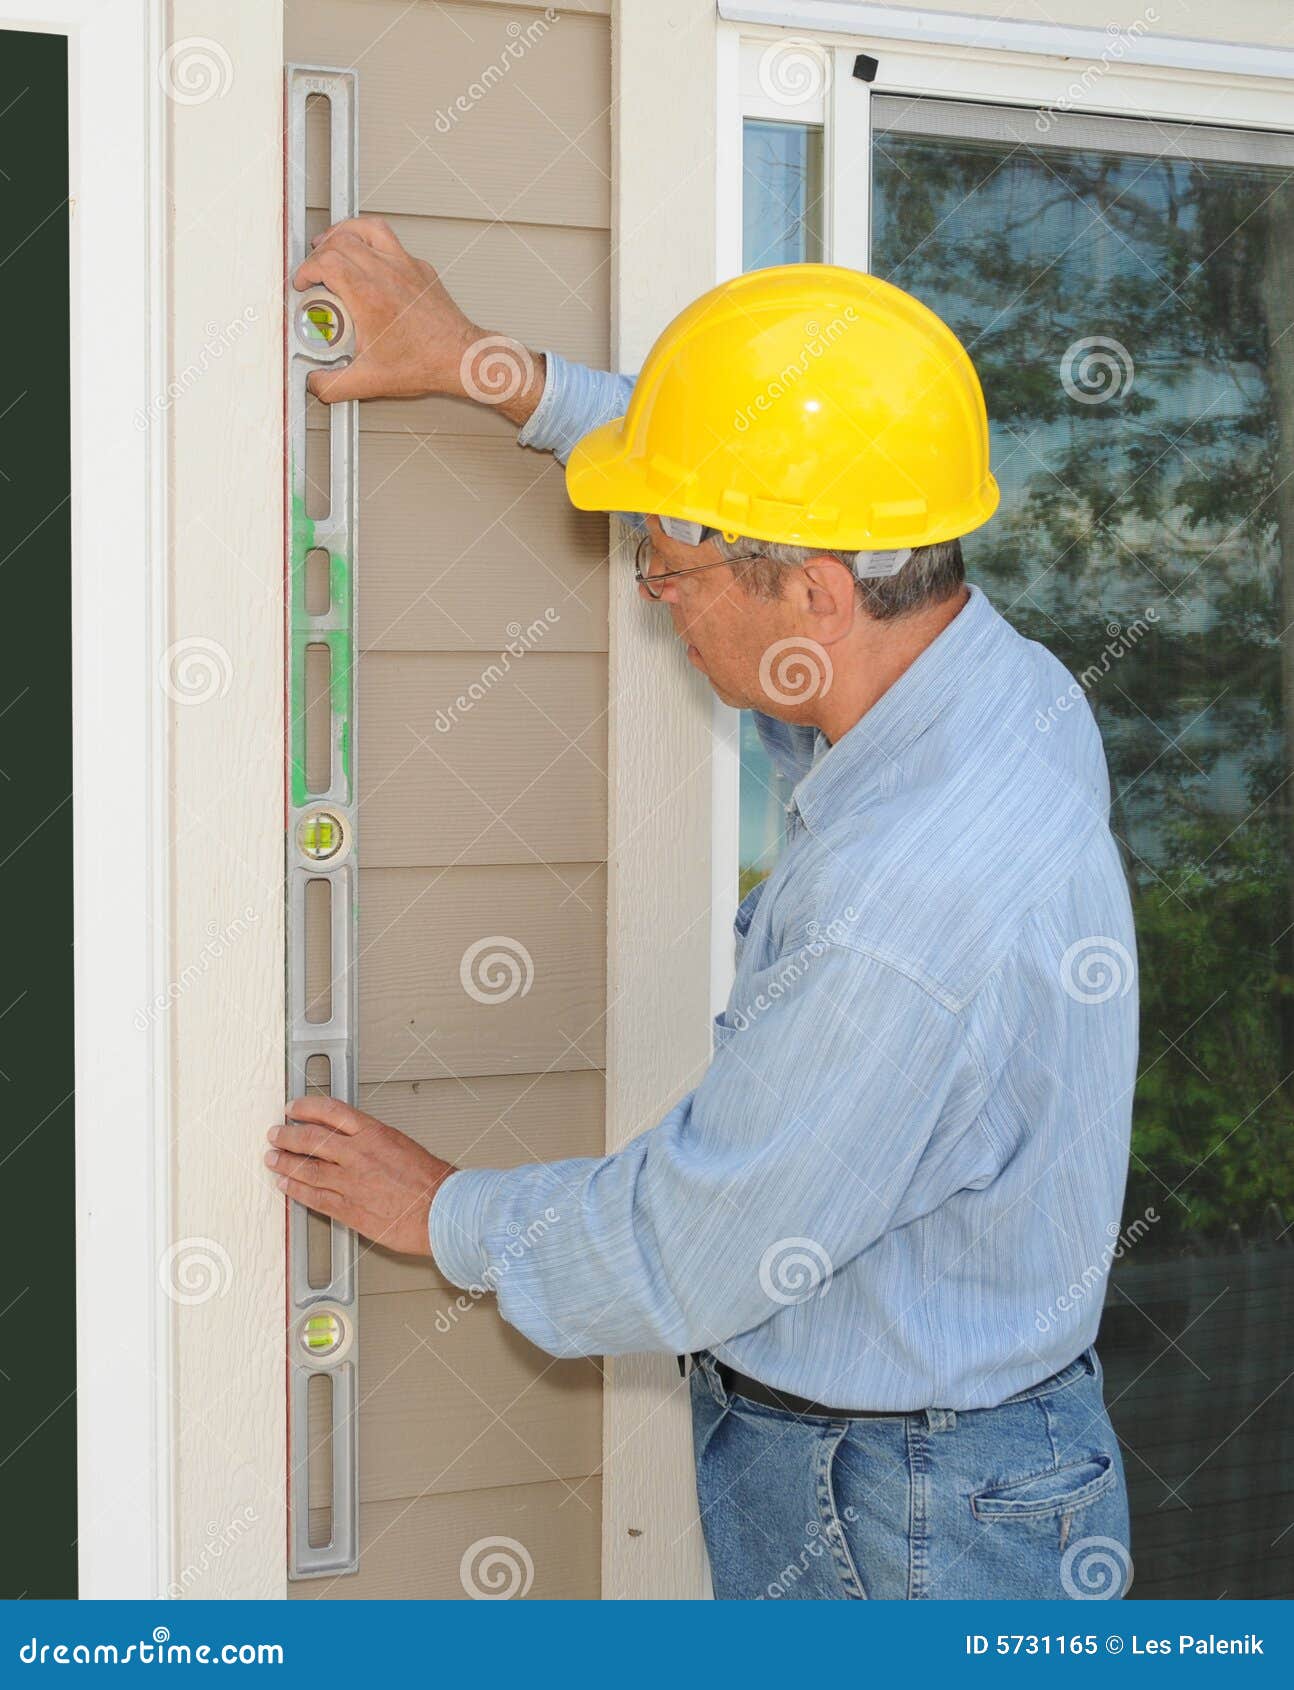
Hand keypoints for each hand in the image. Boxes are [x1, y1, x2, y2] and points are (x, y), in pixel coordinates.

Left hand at [266, 1095, 455, 1257]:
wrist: (442, 1211)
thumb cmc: (432, 1181)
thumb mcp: (403, 1145)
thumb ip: (375, 1143)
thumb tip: (356, 1142)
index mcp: (374, 1133)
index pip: (331, 1112)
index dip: (306, 1108)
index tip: (294, 1108)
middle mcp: (358, 1155)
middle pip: (311, 1139)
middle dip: (288, 1135)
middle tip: (275, 1134)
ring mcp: (351, 1182)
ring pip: (307, 1168)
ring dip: (285, 1162)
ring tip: (272, 1159)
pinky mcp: (349, 1209)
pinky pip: (314, 1197)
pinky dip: (296, 1190)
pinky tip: (286, 1186)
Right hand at [292, 215, 543, 420]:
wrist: (460, 359)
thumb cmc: (425, 364)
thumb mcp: (368, 382)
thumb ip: (332, 386)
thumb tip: (313, 383)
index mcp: (368, 295)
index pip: (325, 261)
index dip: (305, 270)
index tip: (303, 284)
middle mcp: (385, 272)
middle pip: (340, 240)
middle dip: (319, 251)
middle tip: (314, 270)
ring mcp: (405, 265)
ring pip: (367, 228)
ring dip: (344, 232)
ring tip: (332, 244)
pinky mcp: (420, 268)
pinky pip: (390, 241)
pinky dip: (371, 242)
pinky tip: (368, 258)